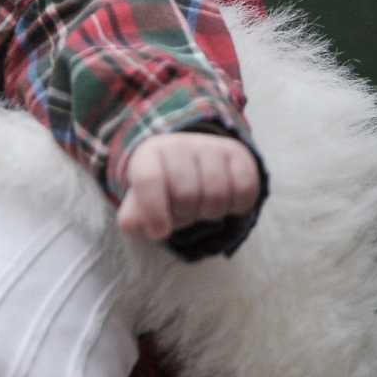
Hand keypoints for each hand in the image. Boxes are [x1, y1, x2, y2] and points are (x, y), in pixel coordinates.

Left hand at [116, 132, 260, 240]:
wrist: (192, 159)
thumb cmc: (165, 185)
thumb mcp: (143, 199)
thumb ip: (134, 215)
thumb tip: (131, 224)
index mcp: (148, 154)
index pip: (148, 179)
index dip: (153, 210)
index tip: (159, 232)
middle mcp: (179, 144)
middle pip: (187, 195)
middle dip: (186, 214)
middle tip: (183, 211)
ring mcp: (210, 146)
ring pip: (216, 196)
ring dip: (211, 213)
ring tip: (202, 206)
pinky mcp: (237, 153)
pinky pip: (244, 191)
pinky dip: (236, 207)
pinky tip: (225, 201)